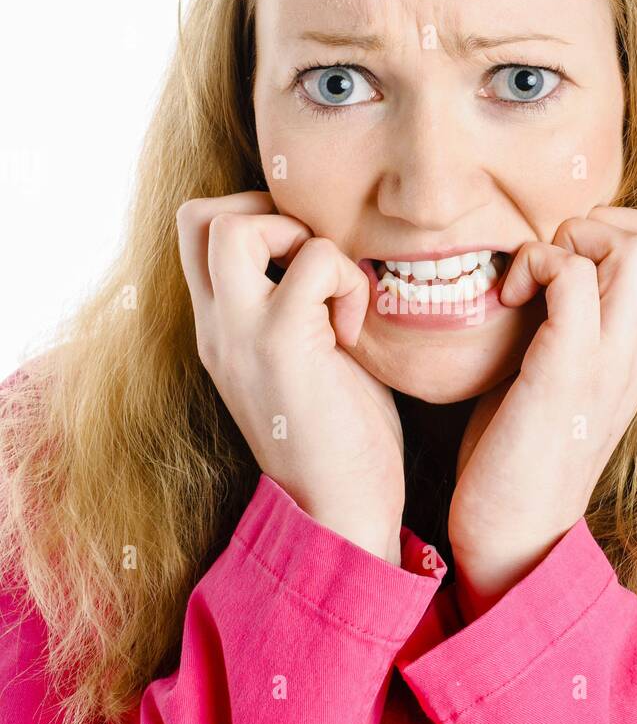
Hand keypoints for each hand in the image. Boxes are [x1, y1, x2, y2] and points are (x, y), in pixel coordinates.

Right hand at [176, 191, 404, 563]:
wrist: (338, 511)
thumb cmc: (337, 438)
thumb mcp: (300, 358)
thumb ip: (293, 304)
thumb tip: (329, 251)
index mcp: (218, 328)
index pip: (194, 232)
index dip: (253, 217)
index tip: (304, 260)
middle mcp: (216, 326)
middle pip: (197, 214)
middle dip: (268, 212)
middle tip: (314, 263)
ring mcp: (241, 333)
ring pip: (236, 224)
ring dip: (304, 240)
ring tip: (334, 295)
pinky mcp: (282, 343)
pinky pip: (313, 261)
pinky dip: (346, 280)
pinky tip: (354, 332)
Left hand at [448, 207, 636, 618]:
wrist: (514, 540)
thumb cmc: (521, 457)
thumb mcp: (561, 377)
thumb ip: (570, 325)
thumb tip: (542, 273)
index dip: (619, 226)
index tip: (561, 261)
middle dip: (601, 221)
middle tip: (548, 263)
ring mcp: (608, 363)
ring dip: (572, 240)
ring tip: (529, 282)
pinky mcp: (566, 376)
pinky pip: (573, 279)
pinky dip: (535, 266)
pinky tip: (506, 301)